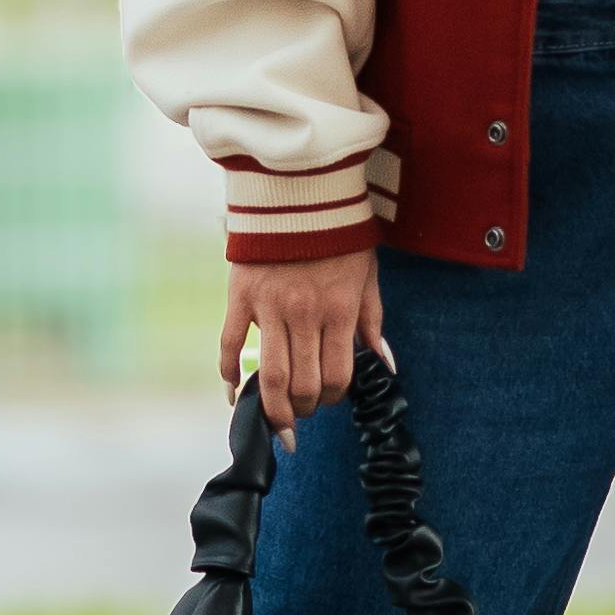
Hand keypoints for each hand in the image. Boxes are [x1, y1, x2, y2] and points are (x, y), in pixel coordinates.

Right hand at [223, 241, 385, 439]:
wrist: (299, 193)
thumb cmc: (338, 237)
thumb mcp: (367, 275)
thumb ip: (372, 321)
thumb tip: (384, 365)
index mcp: (338, 310)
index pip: (337, 376)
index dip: (335, 398)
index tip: (331, 399)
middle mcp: (304, 314)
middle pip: (302, 385)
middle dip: (306, 409)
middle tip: (305, 412)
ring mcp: (269, 307)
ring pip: (269, 376)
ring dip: (274, 409)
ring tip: (279, 422)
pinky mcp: (240, 296)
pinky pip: (230, 345)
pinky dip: (230, 376)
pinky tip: (235, 396)